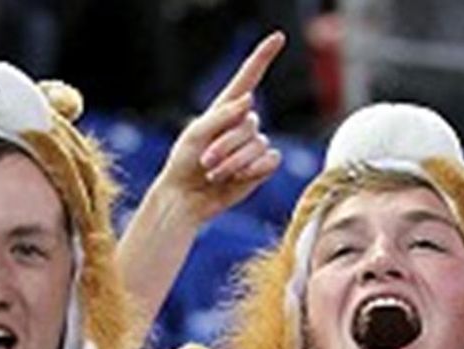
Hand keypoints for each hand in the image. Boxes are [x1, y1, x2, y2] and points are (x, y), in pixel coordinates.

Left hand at [148, 33, 285, 226]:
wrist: (187, 195)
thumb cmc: (185, 161)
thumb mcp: (196, 133)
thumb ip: (221, 115)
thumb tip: (249, 99)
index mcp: (226, 108)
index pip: (249, 77)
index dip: (263, 57)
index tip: (279, 37)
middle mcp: (243, 123)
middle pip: (248, 124)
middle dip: (225, 145)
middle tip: (206, 162)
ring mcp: (253, 144)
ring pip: (257, 145)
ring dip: (233, 162)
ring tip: (214, 173)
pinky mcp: (261, 166)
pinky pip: (269, 161)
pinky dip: (251, 171)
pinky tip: (235, 178)